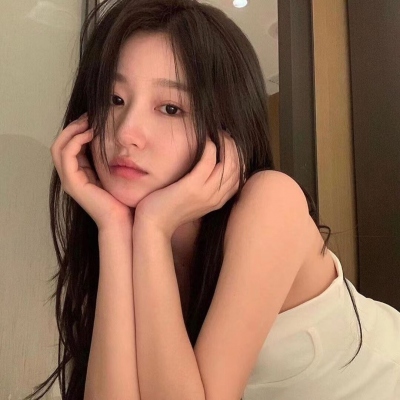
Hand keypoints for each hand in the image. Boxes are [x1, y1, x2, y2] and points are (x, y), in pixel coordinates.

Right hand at [51, 113, 133, 230]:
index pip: (72, 145)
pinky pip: (67, 155)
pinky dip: (76, 140)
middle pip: (62, 143)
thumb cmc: (126, 200)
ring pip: (60, 146)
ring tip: (90, 120)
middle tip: (90, 114)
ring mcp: (70, 180)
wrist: (125, 222)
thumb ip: (115, 158)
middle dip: (74, 125)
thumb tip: (125, 140)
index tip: (96, 116)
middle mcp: (73, 176)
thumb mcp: (119, 173)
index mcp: (82, 173)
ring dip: (73, 130)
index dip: (80, 128)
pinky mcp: (73, 183)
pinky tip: (91, 133)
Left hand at [134, 130, 241, 237]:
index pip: (239, 175)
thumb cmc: (169, 208)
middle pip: (237, 167)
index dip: (237, 156)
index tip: (228, 143)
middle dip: (233, 146)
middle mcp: (216, 197)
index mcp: (218, 200)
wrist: (154, 224)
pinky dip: (210, 147)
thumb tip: (208, 167)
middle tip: (223, 133)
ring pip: (228, 162)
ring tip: (217, 133)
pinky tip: (206, 140)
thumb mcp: (192, 199)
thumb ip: (203, 186)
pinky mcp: (192, 187)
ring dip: (224, 144)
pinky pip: (208, 161)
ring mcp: (205, 193)